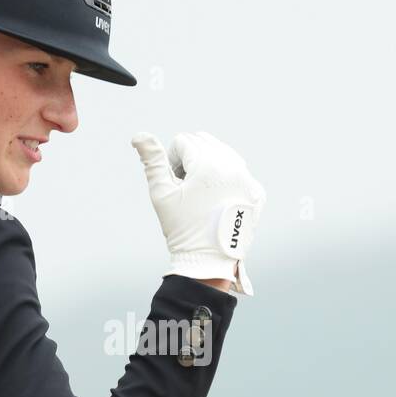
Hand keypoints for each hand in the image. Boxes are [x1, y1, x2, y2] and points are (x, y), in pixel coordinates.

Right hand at [131, 131, 264, 295]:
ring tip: (201, 195)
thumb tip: (139, 136)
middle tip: (186, 188)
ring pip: (224, 154)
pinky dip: (227, 180)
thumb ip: (151, 160)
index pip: (183, 141)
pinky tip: (218, 202)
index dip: (172, 162)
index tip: (175, 185)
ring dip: (208, 166)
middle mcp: (233, 166)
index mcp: (208, 163)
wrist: (208, 261)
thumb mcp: (161, 192)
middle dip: (191, 159)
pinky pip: (239, 172)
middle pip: (204, 142)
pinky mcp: (256, 192)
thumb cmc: (181, 228)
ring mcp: (248, 179)